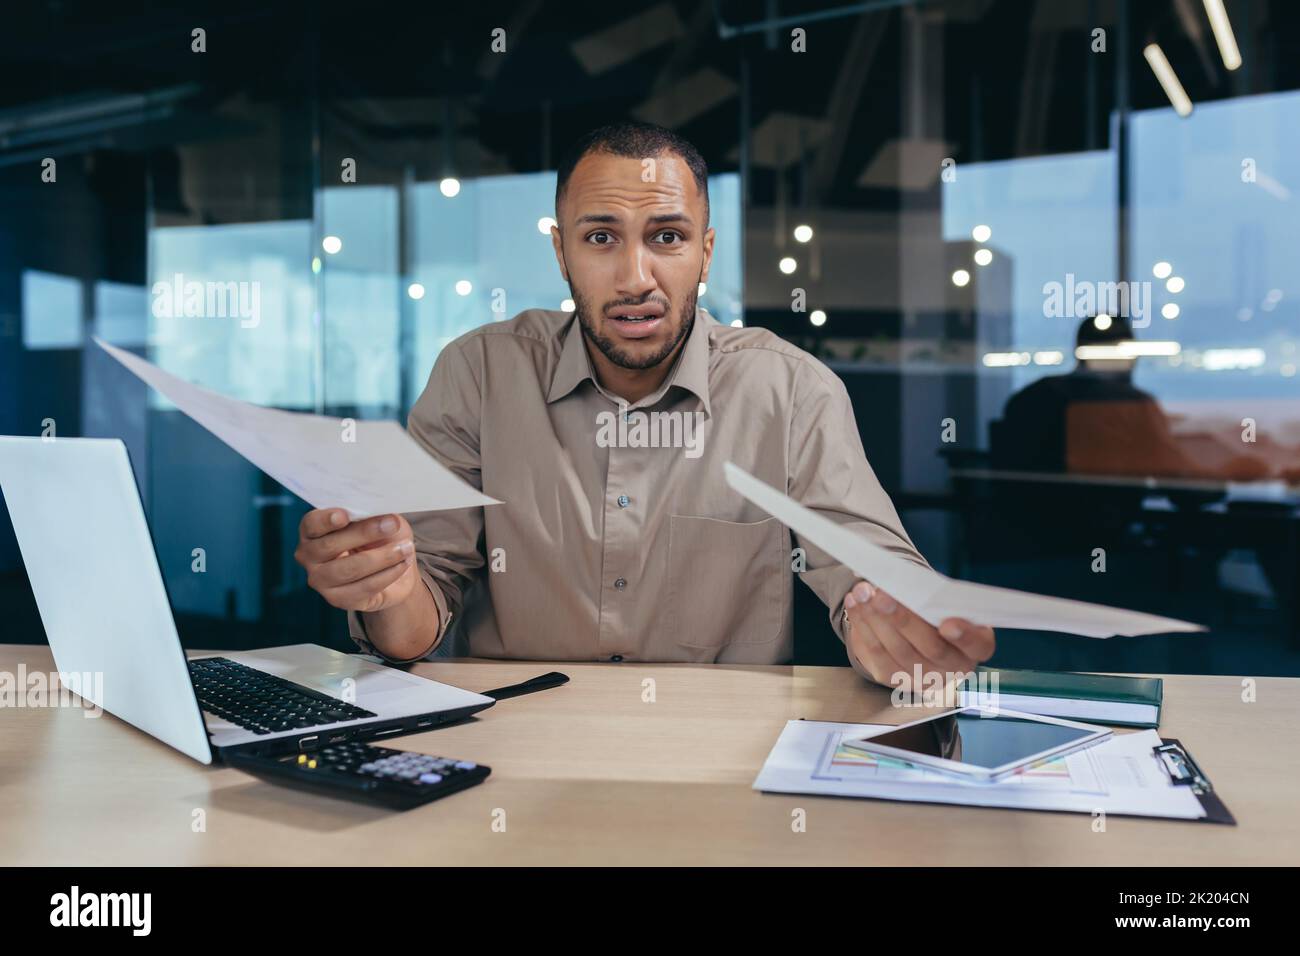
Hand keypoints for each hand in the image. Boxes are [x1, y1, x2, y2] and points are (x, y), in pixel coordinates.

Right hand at [294, 508, 417, 612]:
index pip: (312, 523)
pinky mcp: (338, 599)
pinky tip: (403, 564)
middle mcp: (309, 556)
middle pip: (329, 546)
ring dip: (381, 557)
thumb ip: (371, 513)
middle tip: (392, 525)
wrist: (394, 567)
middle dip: (364, 534)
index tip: (344, 515)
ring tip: (406, 548)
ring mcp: (320, 580)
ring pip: (348, 569)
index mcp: (313, 530)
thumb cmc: (379, 537)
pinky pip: (364, 587)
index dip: (326, 520)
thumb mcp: (378, 518)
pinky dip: (388, 574)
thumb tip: (379, 512)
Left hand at [843, 580, 994, 690]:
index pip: (978, 645)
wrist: (910, 630)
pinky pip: (875, 653)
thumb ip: (935, 598)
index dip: (965, 636)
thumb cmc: (932, 610)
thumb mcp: (942, 601)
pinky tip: (854, 604)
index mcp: (974, 646)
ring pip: (898, 650)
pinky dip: (862, 625)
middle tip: (883, 596)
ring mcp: (922, 677)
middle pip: (931, 648)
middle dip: (904, 620)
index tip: (948, 623)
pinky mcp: (892, 677)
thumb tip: (907, 584)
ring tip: (862, 593)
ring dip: (875, 618)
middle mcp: (952, 668)